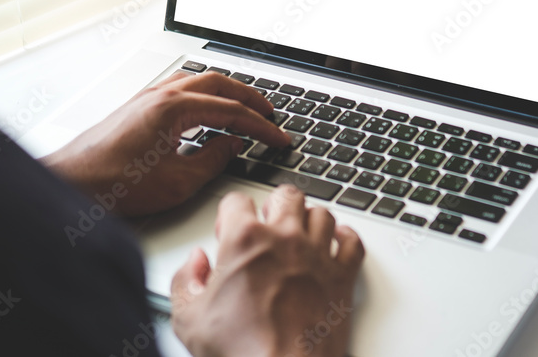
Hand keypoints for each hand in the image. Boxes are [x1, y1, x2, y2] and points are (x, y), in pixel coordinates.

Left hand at [43, 71, 289, 215]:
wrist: (70, 186)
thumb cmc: (112, 185)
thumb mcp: (178, 182)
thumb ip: (213, 160)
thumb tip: (231, 146)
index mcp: (174, 108)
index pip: (232, 110)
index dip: (261, 126)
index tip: (279, 138)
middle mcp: (160, 95)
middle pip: (218, 83)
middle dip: (249, 97)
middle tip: (270, 113)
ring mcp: (146, 99)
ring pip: (197, 82)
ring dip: (225, 93)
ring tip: (243, 109)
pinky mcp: (137, 110)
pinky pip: (179, 91)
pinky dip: (203, 98)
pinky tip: (206, 115)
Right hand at [171, 186, 364, 356]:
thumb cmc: (242, 352)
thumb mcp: (189, 319)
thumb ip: (185, 281)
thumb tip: (195, 263)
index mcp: (245, 240)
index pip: (236, 201)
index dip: (229, 214)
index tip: (227, 228)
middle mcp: (285, 238)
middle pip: (285, 195)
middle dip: (274, 205)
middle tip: (266, 225)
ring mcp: (318, 254)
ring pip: (321, 213)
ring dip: (309, 220)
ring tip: (299, 235)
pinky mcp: (343, 276)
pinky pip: (352, 242)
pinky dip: (346, 238)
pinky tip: (336, 243)